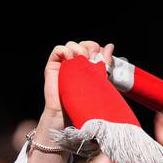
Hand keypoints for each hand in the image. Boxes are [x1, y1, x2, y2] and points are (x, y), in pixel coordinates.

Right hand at [30, 40, 112, 162]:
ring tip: (82, 60)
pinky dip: (65, 50)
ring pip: (72, 44)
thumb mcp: (98, 83)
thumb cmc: (82, 106)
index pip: (94, 48)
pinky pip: (57, 50)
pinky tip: (71, 59)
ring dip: (79, 48)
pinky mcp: (53, 67)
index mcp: (87, 68)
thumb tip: (110, 46)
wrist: (68, 119)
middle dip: (91, 46)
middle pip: (84, 44)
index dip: (99, 49)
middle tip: (93, 59)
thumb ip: (103, 64)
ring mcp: (64, 65)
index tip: (104, 59)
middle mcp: (75, 65)